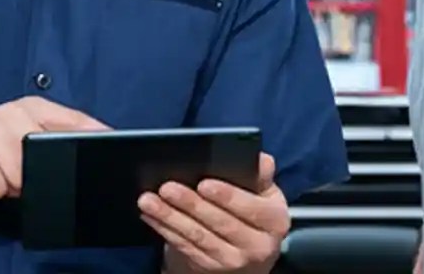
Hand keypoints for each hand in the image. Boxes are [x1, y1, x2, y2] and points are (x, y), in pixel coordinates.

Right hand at [0, 96, 106, 198]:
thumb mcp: (15, 135)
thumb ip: (46, 139)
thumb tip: (84, 158)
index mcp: (30, 107)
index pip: (76, 120)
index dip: (98, 135)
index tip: (115, 152)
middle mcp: (13, 114)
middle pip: (51, 153)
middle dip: (41, 173)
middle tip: (18, 173)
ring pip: (24, 176)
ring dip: (13, 185)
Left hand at [139, 152, 289, 272]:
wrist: (250, 256)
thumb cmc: (255, 215)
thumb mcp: (265, 195)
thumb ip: (261, 176)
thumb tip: (262, 159)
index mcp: (274, 222)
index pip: (252, 208)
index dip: (228, 196)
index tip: (204, 183)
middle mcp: (257, 246)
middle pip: (220, 223)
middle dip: (190, 204)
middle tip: (167, 187)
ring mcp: (232, 260)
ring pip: (198, 237)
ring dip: (170, 218)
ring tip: (149, 201)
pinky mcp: (210, 268)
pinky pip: (185, 247)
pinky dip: (165, 230)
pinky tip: (150, 216)